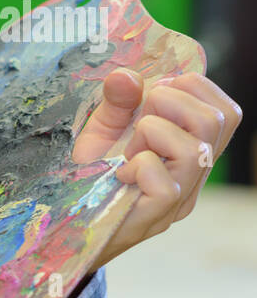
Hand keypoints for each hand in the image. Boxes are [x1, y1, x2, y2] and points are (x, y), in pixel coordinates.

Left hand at [72, 68, 242, 270]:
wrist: (70, 222)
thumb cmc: (93, 177)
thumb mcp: (103, 131)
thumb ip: (117, 102)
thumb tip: (125, 75)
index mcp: (194, 149)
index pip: (226, 111)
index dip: (192, 87)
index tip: (152, 93)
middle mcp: (196, 174)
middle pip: (219, 119)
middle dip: (171, 101)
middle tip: (137, 119)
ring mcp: (182, 197)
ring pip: (195, 148)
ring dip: (151, 131)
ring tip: (128, 148)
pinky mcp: (159, 214)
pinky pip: (163, 180)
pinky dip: (138, 165)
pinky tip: (121, 174)